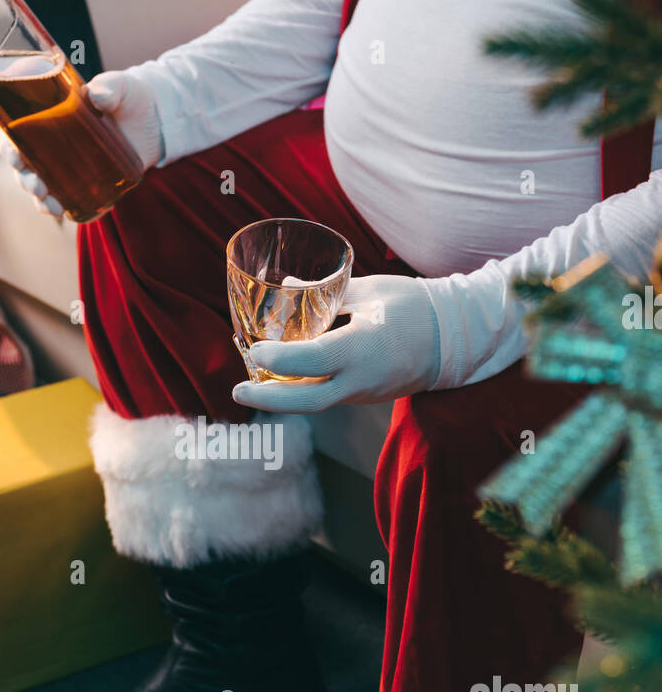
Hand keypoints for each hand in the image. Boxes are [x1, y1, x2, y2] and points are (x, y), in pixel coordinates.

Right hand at [0, 68, 162, 215]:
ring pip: (45, 189)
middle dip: (26, 181)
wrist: (155, 119)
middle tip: (37, 185)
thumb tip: (98, 97)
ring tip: (52, 206)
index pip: (16, 135)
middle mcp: (53, 146)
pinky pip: (73, 202)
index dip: (9, 147)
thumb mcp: (119, 87)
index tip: (15, 156)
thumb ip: (109, 88)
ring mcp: (71, 168)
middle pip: (26, 168)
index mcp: (47, 119)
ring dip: (42, 201)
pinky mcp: (91, 184)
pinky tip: (69, 214)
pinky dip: (69, 211)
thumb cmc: (128, 97)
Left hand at [232, 274, 440, 413]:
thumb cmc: (414, 306)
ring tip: (251, 385)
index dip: (279, 358)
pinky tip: (281, 381)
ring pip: (315, 402)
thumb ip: (327, 294)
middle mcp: (362, 379)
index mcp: (365, 348)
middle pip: (306, 401)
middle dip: (268, 399)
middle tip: (237, 391)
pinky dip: (301, 391)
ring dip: (281, 397)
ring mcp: (364, 393)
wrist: (455, 338)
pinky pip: (327, 397)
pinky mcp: (364, 396)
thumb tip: (287, 288)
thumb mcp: (371, 290)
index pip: (312, 361)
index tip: (254, 349)